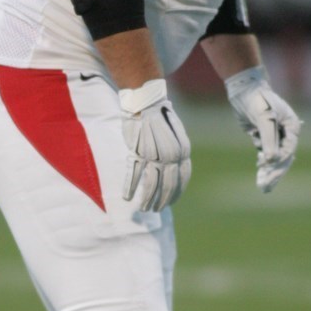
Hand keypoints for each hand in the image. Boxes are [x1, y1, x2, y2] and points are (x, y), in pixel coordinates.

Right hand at [118, 78, 190, 212]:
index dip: (177, 192)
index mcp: (183, 150)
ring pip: (152, 184)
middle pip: (169, 185)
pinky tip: (127, 197)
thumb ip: (176, 152)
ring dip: (148, 199)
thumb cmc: (159, 117)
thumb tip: (173, 169)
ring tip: (144, 208)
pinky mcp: (139, 152)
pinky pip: (135, 175)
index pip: (183, 177)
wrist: (146, 101)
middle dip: (162, 200)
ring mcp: (155, 154)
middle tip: (156, 210)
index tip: (171, 202)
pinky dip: (130, 187)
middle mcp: (172, 155)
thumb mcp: (175, 135)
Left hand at [225, 65, 301, 192]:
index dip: (279, 159)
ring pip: (275, 158)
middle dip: (274, 172)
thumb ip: (268, 139)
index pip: (289, 149)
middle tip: (265, 187)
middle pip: (284, 157)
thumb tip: (270, 160)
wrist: (245, 90)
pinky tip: (260, 173)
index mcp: (292, 126)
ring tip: (263, 188)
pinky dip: (263, 165)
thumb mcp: (264, 118)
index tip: (265, 166)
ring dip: (269, 172)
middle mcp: (286, 133)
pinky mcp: (264, 137)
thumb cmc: (258, 100)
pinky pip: (266, 155)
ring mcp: (275, 136)